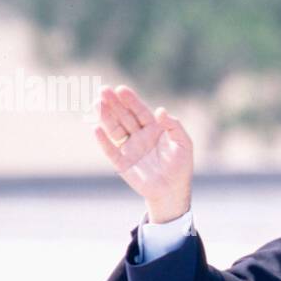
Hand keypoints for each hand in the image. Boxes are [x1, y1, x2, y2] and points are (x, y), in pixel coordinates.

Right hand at [93, 84, 193, 222]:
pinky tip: (96, 129)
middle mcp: (139, 135)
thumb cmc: (181, 166)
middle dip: (114, 103)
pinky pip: (110, 150)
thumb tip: (160, 110)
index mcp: (153, 129)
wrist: (172, 191)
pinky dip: (103, 140)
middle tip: (103, 90)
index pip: (140, 111)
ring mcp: (129, 148)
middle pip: (124, 116)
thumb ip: (174, 126)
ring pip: (115, 129)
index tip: (121, 89)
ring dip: (105, 116)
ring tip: (97, 103)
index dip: (131, 100)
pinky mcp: (121, 162)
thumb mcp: (184, 144)